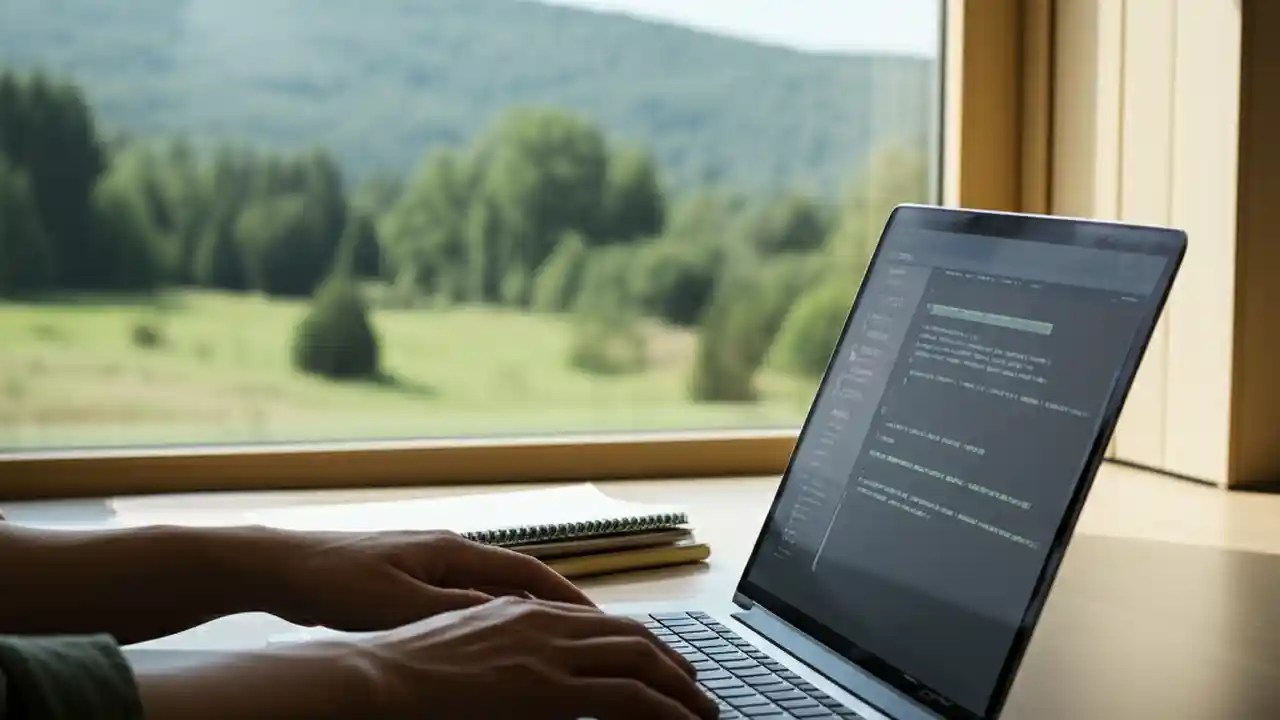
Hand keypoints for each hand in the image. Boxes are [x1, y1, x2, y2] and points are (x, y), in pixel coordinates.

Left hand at [262, 529, 593, 630]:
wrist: (284, 568)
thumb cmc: (337, 581)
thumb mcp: (400, 603)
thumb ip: (455, 611)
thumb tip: (509, 617)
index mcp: (452, 551)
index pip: (528, 571)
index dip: (568, 596)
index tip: (600, 619)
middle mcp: (448, 554)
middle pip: (517, 581)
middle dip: (555, 608)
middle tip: (590, 638)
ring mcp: (429, 567)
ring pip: (492, 595)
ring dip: (523, 617)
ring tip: (553, 648)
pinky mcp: (410, 584)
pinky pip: (466, 605)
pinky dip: (489, 623)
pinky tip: (493, 649)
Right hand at [353, 597, 718, 719]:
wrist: (379, 677)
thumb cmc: (405, 668)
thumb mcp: (462, 642)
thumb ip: (502, 644)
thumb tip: (519, 655)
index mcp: (525, 612)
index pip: (601, 622)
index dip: (640, 642)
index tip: (662, 661)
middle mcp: (546, 625)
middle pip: (632, 637)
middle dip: (672, 664)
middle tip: (696, 688)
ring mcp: (550, 656)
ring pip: (640, 664)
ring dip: (679, 690)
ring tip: (702, 711)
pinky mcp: (548, 690)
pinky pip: (625, 698)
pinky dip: (662, 709)